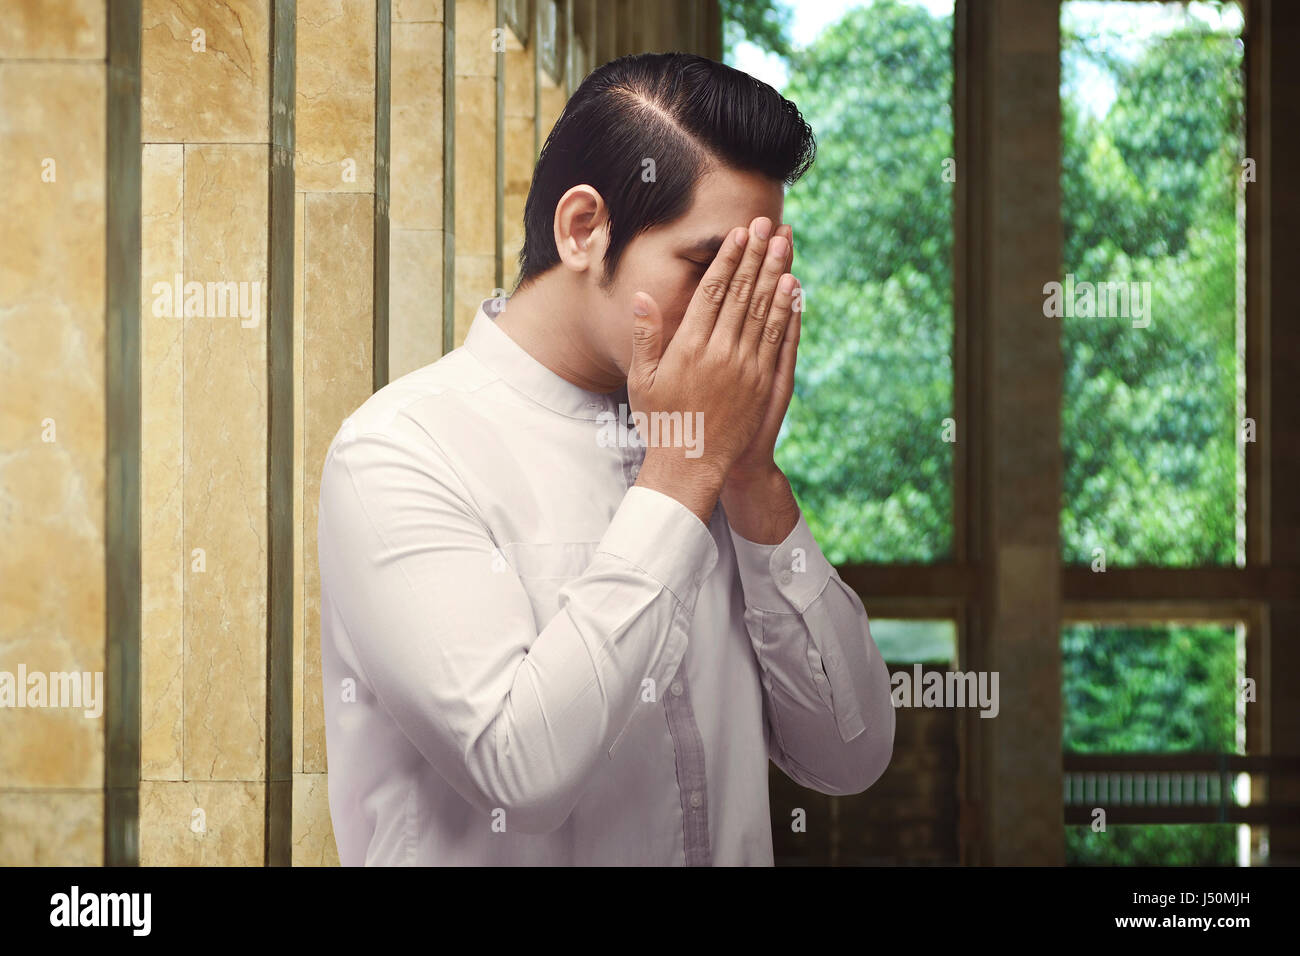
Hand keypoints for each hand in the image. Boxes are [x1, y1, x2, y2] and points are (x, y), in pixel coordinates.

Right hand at [627, 216, 797, 523]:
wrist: (693, 465)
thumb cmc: (662, 422)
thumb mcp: (642, 379)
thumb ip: (646, 336)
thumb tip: (642, 297)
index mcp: (689, 347)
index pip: (712, 291)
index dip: (728, 259)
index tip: (738, 234)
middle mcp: (721, 352)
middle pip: (743, 292)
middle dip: (756, 254)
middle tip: (766, 223)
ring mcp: (747, 367)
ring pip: (765, 309)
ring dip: (776, 272)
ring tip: (784, 243)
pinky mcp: (765, 383)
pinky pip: (780, 338)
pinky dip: (788, 310)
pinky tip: (794, 287)